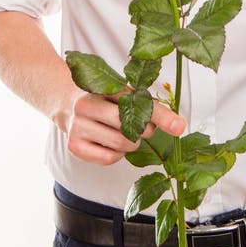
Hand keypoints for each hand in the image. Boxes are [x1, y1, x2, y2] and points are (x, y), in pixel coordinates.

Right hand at [61, 91, 185, 165]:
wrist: (66, 102)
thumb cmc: (103, 97)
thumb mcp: (122, 93)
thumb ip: (148, 105)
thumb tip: (178, 125)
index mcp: (101, 87)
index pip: (136, 102)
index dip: (159, 115)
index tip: (179, 126)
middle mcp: (86, 105)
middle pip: (128, 127)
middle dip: (144, 131)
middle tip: (145, 128)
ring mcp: (78, 126)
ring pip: (120, 145)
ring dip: (132, 144)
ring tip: (127, 134)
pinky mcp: (74, 146)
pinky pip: (108, 159)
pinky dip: (117, 155)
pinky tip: (113, 144)